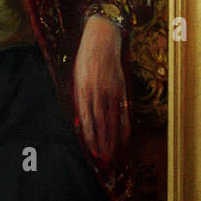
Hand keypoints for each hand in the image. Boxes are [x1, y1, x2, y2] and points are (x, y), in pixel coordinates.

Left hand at [73, 15, 128, 165]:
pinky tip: (124, 139)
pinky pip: (124, 111)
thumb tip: (79, 123)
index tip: (92, 152)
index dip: (90, 137)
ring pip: (113, 120)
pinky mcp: (121, 88)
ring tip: (112, 155)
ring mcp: (112, 90)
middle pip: (101, 123)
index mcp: (83, 89)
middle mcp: (98, 91)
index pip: (87, 119)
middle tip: (103, 161)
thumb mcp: (76, 78)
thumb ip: (79, 101)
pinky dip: (124, 126)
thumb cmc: (85, 60)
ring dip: (112, 139)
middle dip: (102, 143)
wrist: (102, 39)